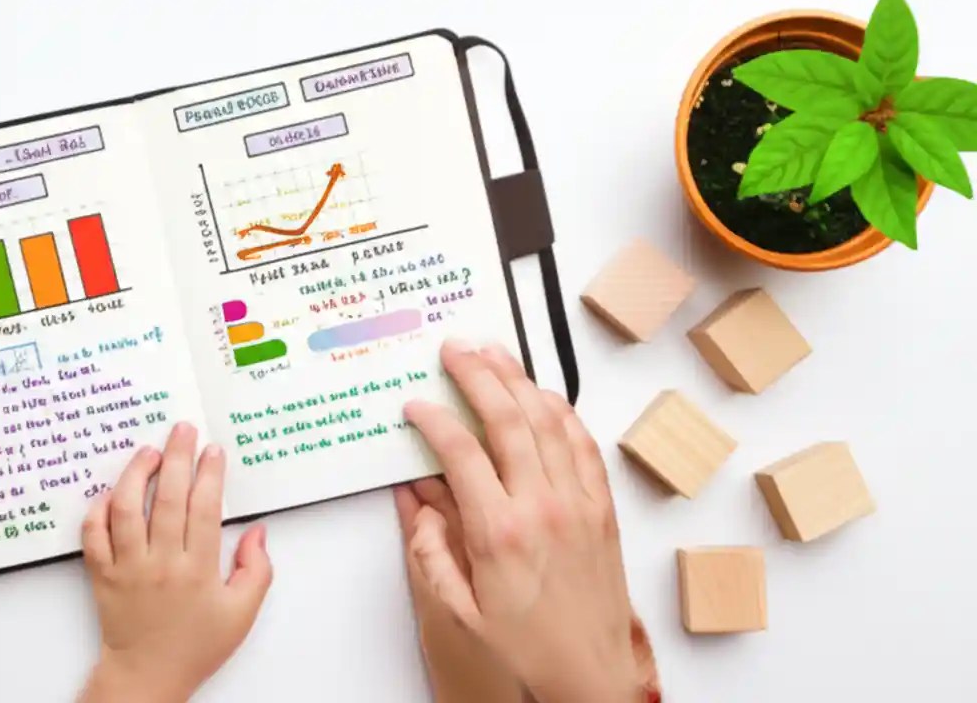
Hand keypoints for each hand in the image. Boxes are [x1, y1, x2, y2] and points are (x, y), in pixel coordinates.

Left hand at [79, 423, 272, 702]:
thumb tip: (257, 530)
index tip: (214, 449)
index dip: (210, 474)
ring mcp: (128, 568)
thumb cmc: (196, 645)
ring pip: (126, 509)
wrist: (148, 675)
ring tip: (148, 451)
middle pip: (167, 498)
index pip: (204, 508)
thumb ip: (256, 569)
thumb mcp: (242, 613)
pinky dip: (98, 509)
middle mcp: (161, 563)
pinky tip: (111, 492)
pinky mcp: (101, 575)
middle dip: (177, 457)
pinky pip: (93, 535)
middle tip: (182, 429)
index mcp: (198, 570)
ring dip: (135, 474)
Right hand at [403, 341, 645, 702]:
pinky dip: (563, 413)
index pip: (462, 451)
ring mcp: (579, 505)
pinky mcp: (602, 511)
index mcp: (500, 532)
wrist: (588, 681)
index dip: (434, 419)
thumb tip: (415, 501)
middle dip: (478, 375)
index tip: (415, 405)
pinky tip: (546, 398)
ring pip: (550, 421)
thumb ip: (429, 552)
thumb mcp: (457, 613)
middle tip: (456, 349)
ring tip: (496, 355)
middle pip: (509, 419)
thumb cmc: (526, 654)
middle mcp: (544, 508)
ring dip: (520, 382)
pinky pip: (583, 446)